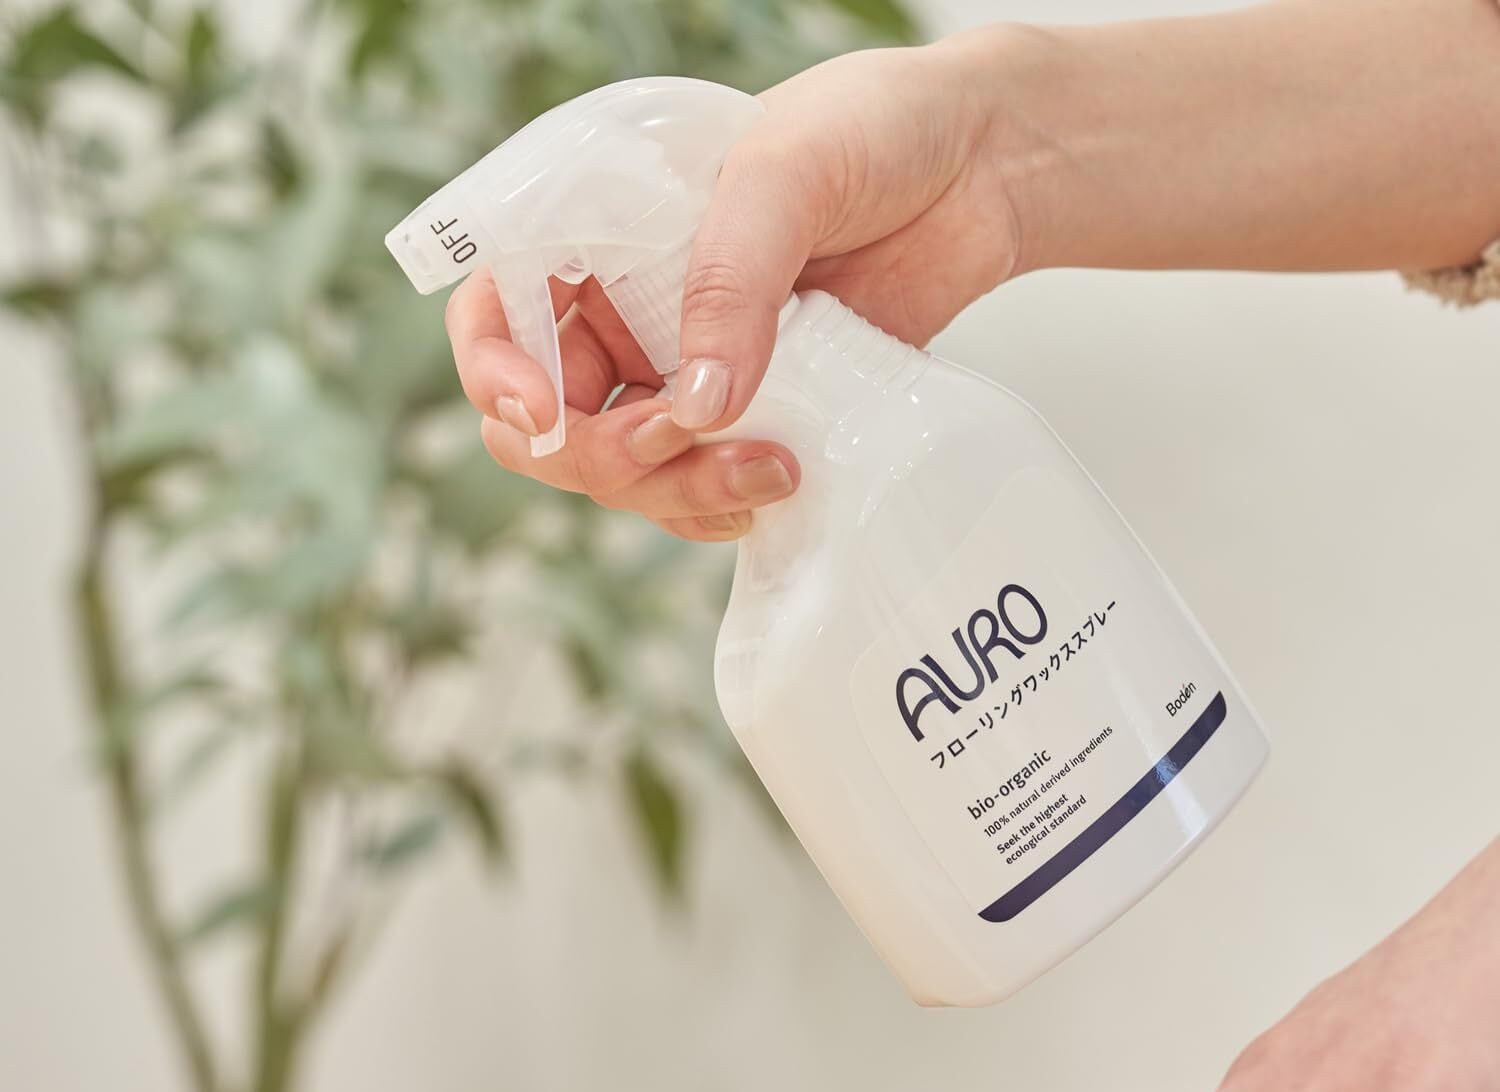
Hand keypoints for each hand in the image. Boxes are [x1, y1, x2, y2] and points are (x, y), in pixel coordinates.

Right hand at [444, 31, 1026, 538]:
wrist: (981, 168)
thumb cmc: (874, 129)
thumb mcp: (786, 173)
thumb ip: (732, 281)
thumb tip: (699, 405)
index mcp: (601, 236)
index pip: (497, 315)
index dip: (498, 375)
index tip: (548, 414)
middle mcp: (626, 313)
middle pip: (554, 425)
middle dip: (607, 455)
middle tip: (687, 437)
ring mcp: (684, 375)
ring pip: (627, 474)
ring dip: (679, 492)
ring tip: (771, 471)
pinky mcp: (749, 420)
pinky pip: (700, 491)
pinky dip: (722, 506)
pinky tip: (776, 486)